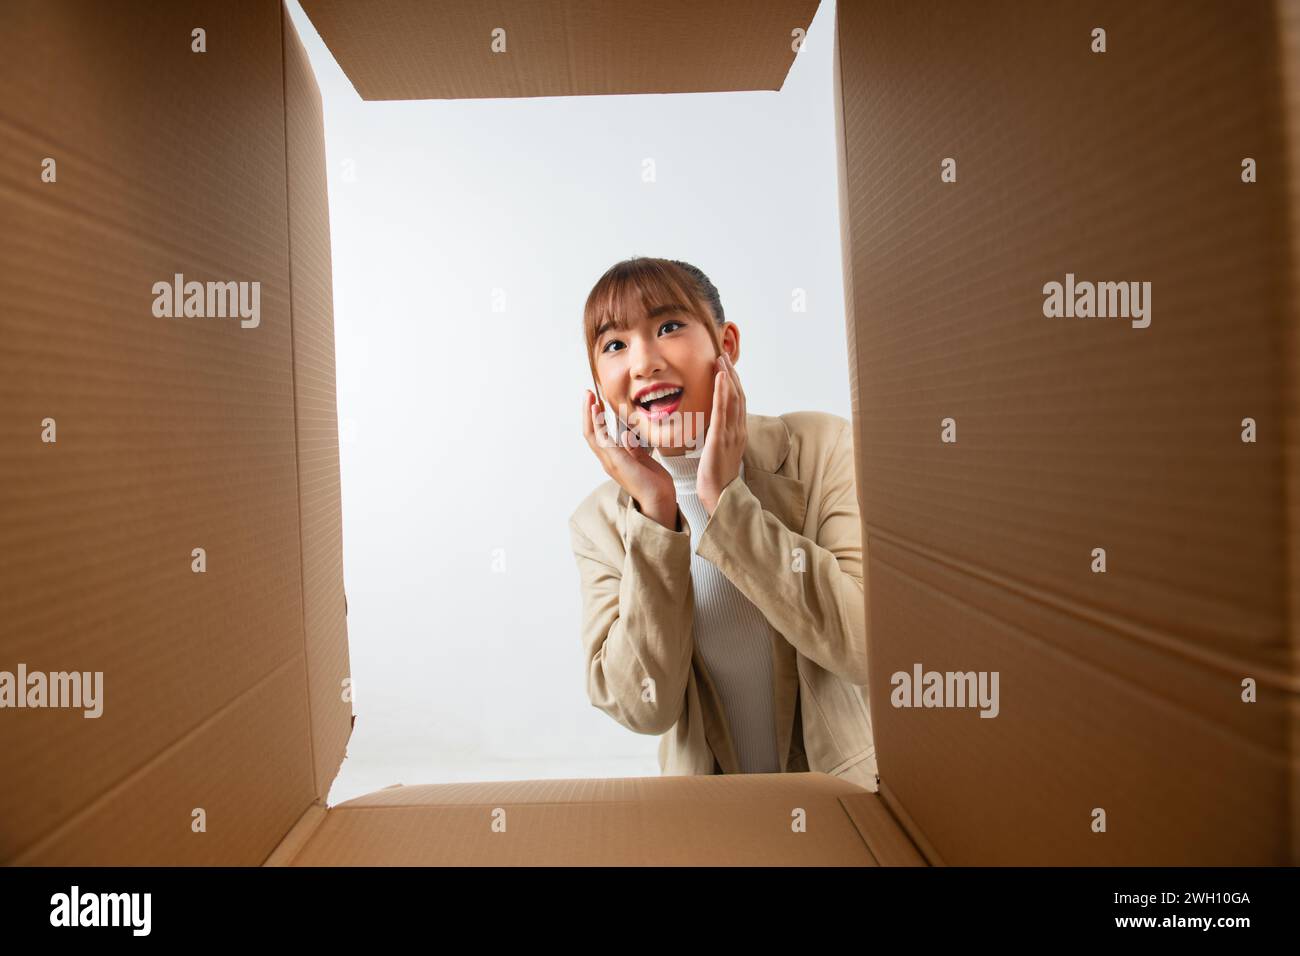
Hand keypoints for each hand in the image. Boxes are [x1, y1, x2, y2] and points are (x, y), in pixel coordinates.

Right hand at [581, 390, 678, 529]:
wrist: (660, 499)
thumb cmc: (654, 483)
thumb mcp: (642, 460)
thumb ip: (632, 449)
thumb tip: (627, 437)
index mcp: (613, 459)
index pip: (598, 435)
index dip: (595, 418)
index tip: (597, 401)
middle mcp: (607, 460)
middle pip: (589, 432)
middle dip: (587, 412)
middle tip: (588, 393)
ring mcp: (609, 461)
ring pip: (591, 434)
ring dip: (589, 413)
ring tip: (590, 396)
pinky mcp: (616, 461)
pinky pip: (601, 439)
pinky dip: (597, 423)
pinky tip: (597, 410)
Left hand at [697, 352, 746, 515]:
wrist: (720, 496)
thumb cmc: (716, 477)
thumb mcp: (719, 451)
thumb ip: (719, 436)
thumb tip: (713, 425)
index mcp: (738, 433)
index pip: (738, 402)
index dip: (733, 383)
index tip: (726, 367)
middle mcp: (738, 430)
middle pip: (738, 395)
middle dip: (731, 374)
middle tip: (723, 355)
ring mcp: (732, 433)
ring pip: (733, 398)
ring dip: (727, 376)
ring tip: (721, 359)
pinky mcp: (721, 438)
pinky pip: (722, 410)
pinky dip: (722, 391)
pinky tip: (720, 377)